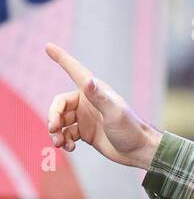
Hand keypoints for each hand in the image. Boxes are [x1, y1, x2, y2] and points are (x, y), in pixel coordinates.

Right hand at [44, 43, 161, 168]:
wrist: (140, 151)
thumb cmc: (131, 130)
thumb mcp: (114, 112)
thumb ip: (99, 97)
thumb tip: (88, 81)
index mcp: (94, 91)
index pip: (74, 71)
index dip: (61, 59)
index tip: (48, 46)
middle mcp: (87, 102)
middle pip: (59, 104)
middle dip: (53, 116)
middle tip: (54, 129)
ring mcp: (85, 118)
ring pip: (61, 120)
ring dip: (56, 131)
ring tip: (59, 143)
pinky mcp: (86, 132)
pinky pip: (67, 133)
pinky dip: (64, 140)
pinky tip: (69, 147)